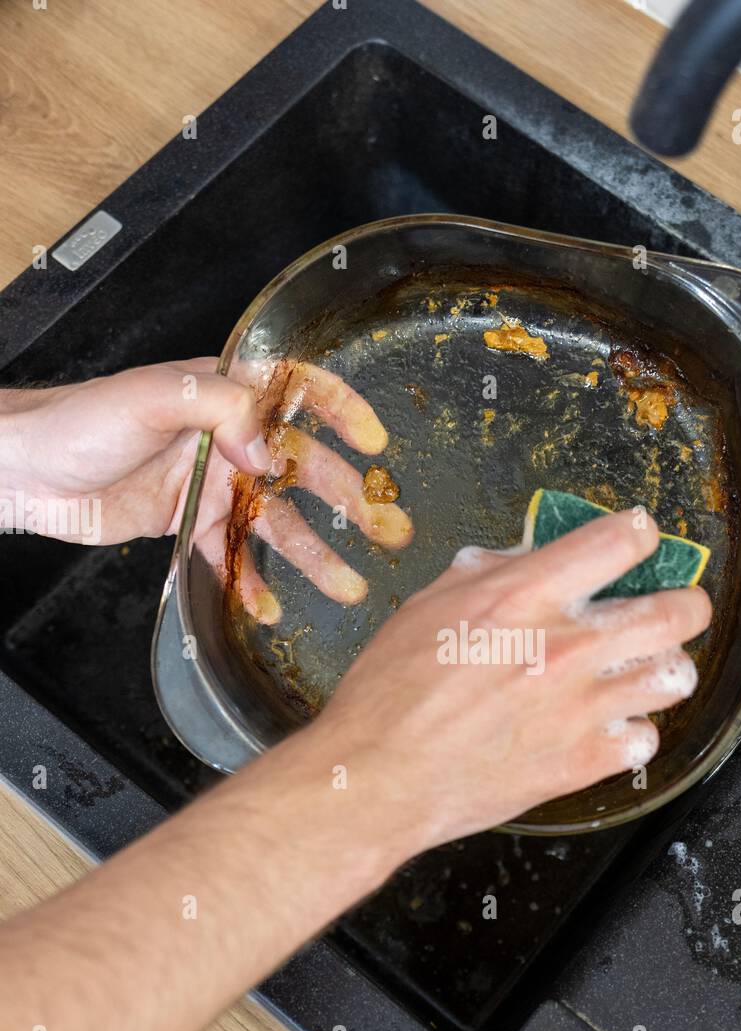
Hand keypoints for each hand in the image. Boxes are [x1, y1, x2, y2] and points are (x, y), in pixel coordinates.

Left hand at [0, 357, 412, 617]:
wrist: (28, 472)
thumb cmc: (81, 421)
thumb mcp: (153, 396)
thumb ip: (219, 409)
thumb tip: (269, 453)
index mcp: (224, 394)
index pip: (297, 394)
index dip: (342, 412)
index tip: (376, 442)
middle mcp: (227, 439)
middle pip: (303, 469)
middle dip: (347, 501)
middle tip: (385, 530)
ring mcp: (212, 485)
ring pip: (277, 523)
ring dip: (314, 555)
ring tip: (348, 585)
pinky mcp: (190, 525)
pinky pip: (233, 557)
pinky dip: (253, 582)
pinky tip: (270, 607)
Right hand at [302, 507, 711, 846]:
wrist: (378, 775)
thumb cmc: (389, 693)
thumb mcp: (429, 606)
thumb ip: (490, 574)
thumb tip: (529, 556)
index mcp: (525, 595)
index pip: (622, 541)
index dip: (639, 534)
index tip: (639, 540)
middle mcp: (566, 646)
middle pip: (676, 612)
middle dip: (685, 605)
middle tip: (674, 608)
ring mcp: (581, 707)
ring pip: (674, 677)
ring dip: (663, 668)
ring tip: (641, 670)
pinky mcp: (582, 761)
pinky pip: (646, 738)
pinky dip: (633, 731)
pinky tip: (609, 725)